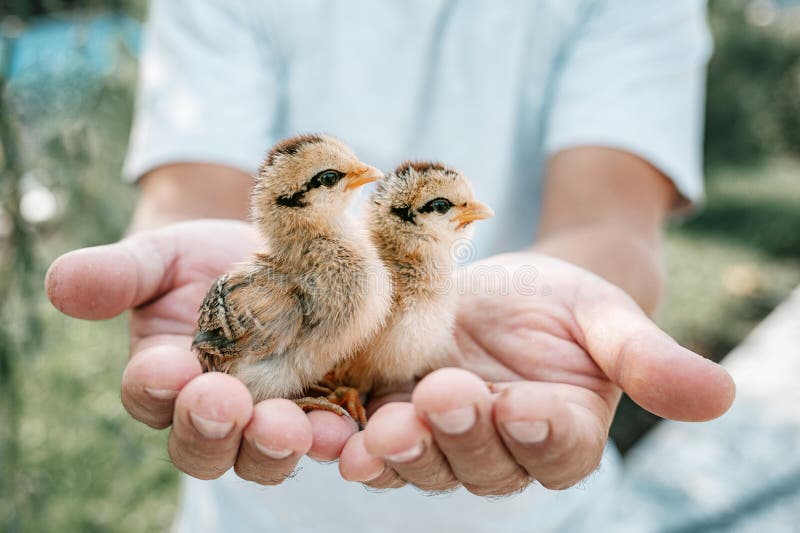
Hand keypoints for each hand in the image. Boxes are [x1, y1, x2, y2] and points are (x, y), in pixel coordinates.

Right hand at [46, 219, 359, 482]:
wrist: (276, 253)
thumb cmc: (207, 258)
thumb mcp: (163, 256)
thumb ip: (120, 273)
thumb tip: (60, 281)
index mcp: (166, 376)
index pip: (151, 394)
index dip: (156, 387)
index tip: (168, 368)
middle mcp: (215, 408)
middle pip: (205, 442)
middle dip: (212, 429)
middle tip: (228, 405)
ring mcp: (271, 413)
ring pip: (264, 453)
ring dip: (274, 446)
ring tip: (292, 429)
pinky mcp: (324, 406)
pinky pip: (327, 436)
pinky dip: (334, 440)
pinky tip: (347, 433)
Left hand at [338, 252, 734, 494]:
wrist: (502, 291)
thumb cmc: (566, 304)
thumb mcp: (607, 318)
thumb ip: (649, 358)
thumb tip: (722, 394)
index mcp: (561, 433)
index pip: (558, 448)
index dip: (543, 433)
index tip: (525, 406)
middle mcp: (499, 450)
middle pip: (483, 463)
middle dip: (463, 434)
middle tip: (444, 397)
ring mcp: (439, 438)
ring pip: (423, 461)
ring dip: (402, 449)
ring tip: (383, 426)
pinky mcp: (391, 414)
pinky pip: (369, 438)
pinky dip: (348, 440)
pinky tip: (328, 434)